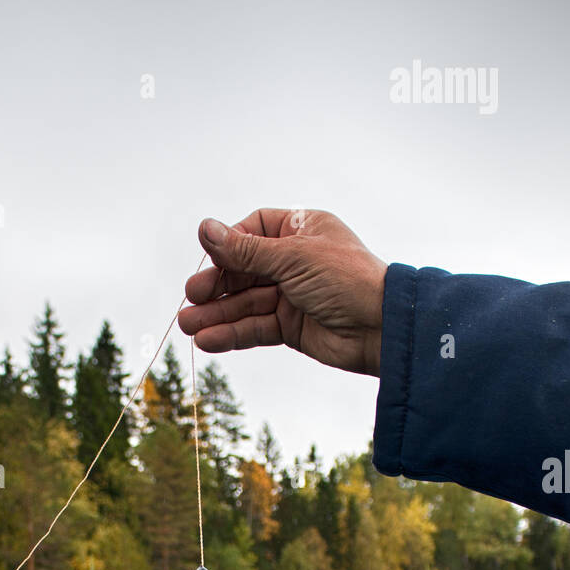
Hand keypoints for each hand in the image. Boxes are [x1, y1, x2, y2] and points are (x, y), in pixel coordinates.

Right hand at [178, 209, 386, 376]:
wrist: (382, 328)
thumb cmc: (346, 280)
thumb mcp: (292, 258)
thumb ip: (245, 251)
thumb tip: (205, 229)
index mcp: (301, 230)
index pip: (252, 231)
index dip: (229, 246)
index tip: (209, 260)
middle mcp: (295, 261)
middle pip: (243, 270)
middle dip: (216, 286)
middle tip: (190, 299)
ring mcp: (292, 295)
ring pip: (245, 303)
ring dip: (216, 315)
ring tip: (187, 326)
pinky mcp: (292, 327)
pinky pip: (255, 327)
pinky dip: (232, 334)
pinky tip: (208, 340)